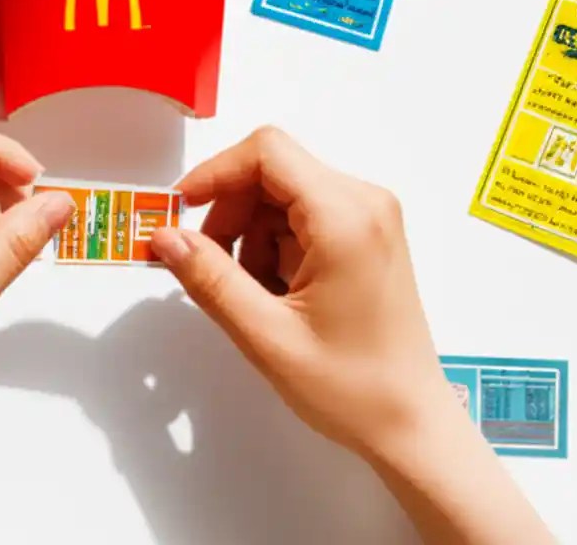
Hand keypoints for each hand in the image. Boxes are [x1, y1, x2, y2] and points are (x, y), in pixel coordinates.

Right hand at [151, 127, 456, 456]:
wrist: (410, 423)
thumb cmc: (355, 387)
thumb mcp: (266, 335)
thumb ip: (209, 279)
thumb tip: (166, 237)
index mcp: (347, 217)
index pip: (267, 152)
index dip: (214, 173)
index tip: (180, 209)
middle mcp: (365, 204)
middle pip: (272, 172)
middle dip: (229, 214)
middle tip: (208, 267)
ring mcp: (369, 219)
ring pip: (282, 197)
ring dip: (250, 236)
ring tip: (252, 295)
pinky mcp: (366, 237)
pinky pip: (302, 219)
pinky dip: (274, 248)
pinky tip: (274, 295)